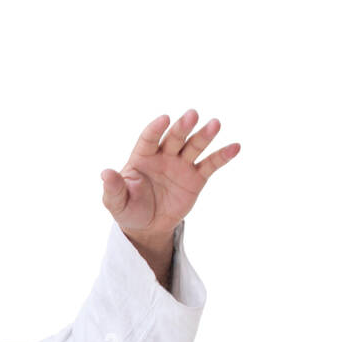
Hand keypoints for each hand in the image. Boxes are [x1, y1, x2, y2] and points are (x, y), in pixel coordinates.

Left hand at [100, 110, 239, 241]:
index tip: (164, 119)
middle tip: (192, 115)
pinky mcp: (196, 178)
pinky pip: (210, 164)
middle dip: (182, 127)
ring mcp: (181, 165)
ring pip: (194, 146)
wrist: (147, 226)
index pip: (149, 138)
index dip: (155, 129)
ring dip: (204, 136)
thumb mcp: (116, 202)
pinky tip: (235, 147)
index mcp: (142, 157)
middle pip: (174, 138)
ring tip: (215, 124)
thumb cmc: (128, 209)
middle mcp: (163, 156)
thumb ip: (113, 188)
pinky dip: (222, 156)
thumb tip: (105, 173)